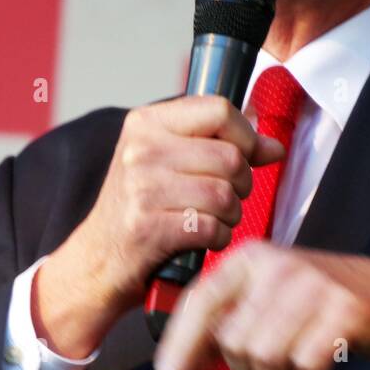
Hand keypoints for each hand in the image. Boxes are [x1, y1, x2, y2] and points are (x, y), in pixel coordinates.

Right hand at [33, 96, 284, 356]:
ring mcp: (141, 188)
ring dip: (231, 214)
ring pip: (225, 194)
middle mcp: (141, 149)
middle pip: (230, 157)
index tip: (247, 154)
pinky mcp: (147, 227)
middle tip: (225, 196)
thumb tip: (273, 145)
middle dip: (241, 183)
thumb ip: (219, 144)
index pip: (219, 110)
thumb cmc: (139, 206)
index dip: (246, 135)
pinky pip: (212, 228)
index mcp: (146, 122)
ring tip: (213, 218)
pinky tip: (202, 238)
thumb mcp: (167, 160)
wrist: (96, 259)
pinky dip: (218, 238)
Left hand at [152, 242, 369, 369]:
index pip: (201, 300)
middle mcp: (279, 265)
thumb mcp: (270, 294)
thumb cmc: (323, 298)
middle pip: (233, 340)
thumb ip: (228, 318)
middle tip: (271, 364)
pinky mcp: (345, 309)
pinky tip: (319, 358)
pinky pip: (304, 363)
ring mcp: (314, 285)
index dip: (181, 342)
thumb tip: (183, 356)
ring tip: (296, 361)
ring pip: (264, 355)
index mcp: (252, 257)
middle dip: (247, 367)